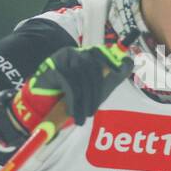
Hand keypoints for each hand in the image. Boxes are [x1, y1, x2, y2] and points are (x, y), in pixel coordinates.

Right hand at [11, 42, 134, 131]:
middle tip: (91, 113)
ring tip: (81, 117)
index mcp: (87, 56)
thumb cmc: (70, 96)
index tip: (119, 70)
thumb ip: (111, 77)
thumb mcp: (93, 89)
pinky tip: (73, 111)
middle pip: (92, 68)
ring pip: (80, 76)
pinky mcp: (51, 66)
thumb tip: (128, 63)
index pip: (101, 53)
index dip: (111, 60)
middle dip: (95, 93)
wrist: (41, 103)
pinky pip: (67, 82)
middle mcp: (76, 53)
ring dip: (83, 100)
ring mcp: (62, 58)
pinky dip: (73, 100)